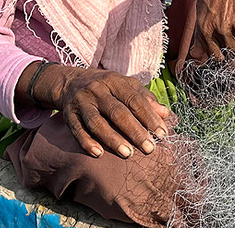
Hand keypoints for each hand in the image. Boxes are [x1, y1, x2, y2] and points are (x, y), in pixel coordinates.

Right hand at [29, 63, 169, 158]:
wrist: (68, 81)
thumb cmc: (105, 87)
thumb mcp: (125, 85)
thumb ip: (145, 98)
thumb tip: (166, 114)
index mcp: (114, 80)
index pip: (135, 100)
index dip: (149, 117)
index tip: (162, 133)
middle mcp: (97, 90)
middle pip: (117, 112)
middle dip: (135, 131)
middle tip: (149, 148)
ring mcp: (81, 102)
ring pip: (97, 122)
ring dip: (112, 139)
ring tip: (128, 154)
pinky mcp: (69, 115)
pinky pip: (77, 130)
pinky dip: (87, 142)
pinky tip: (98, 154)